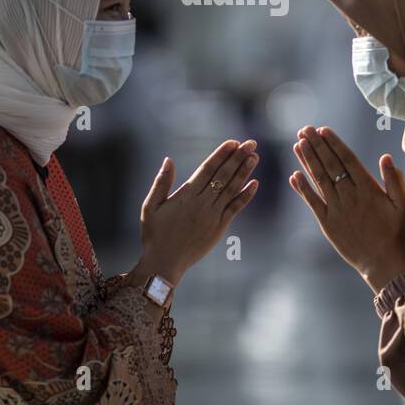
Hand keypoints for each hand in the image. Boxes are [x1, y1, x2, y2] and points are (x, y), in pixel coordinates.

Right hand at [137, 139, 259, 285]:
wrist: (164, 262)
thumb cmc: (154, 234)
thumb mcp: (150, 206)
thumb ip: (161, 182)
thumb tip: (168, 160)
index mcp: (186, 195)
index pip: (208, 169)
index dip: (221, 154)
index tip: (233, 142)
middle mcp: (202, 203)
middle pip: (223, 175)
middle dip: (238, 158)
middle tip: (251, 143)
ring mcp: (213, 216)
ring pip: (232, 189)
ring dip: (244, 172)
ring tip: (254, 157)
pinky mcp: (219, 227)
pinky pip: (235, 208)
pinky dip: (245, 195)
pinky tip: (254, 184)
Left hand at [289, 126, 404, 292]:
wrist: (381, 263)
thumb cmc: (395, 233)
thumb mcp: (402, 205)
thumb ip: (394, 180)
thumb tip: (386, 157)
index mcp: (368, 189)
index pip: (347, 160)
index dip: (334, 144)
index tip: (323, 130)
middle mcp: (349, 196)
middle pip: (330, 165)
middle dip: (317, 146)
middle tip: (305, 129)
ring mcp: (337, 209)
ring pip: (319, 180)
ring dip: (307, 161)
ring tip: (298, 144)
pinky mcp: (327, 223)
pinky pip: (312, 202)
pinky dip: (303, 189)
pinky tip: (294, 175)